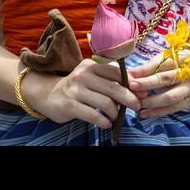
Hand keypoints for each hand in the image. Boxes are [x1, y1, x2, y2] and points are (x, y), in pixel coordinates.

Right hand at [25, 59, 139, 128]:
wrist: (48, 95)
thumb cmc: (77, 87)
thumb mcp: (91, 77)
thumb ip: (110, 80)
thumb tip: (136, 88)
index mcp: (91, 65)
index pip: (116, 72)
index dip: (131, 83)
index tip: (140, 92)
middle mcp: (83, 75)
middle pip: (113, 88)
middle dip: (129, 98)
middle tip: (137, 106)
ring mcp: (76, 90)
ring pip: (105, 103)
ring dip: (115, 112)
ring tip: (115, 117)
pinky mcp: (70, 105)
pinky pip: (93, 115)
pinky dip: (103, 121)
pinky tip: (106, 124)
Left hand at [128, 55, 189, 119]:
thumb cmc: (176, 63)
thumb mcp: (164, 59)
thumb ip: (148, 67)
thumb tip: (129, 74)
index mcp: (181, 58)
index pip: (161, 64)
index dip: (145, 71)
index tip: (130, 76)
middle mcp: (189, 73)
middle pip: (166, 80)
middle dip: (147, 84)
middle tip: (132, 88)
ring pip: (169, 97)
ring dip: (151, 101)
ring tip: (136, 103)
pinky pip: (172, 109)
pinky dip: (157, 112)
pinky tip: (145, 113)